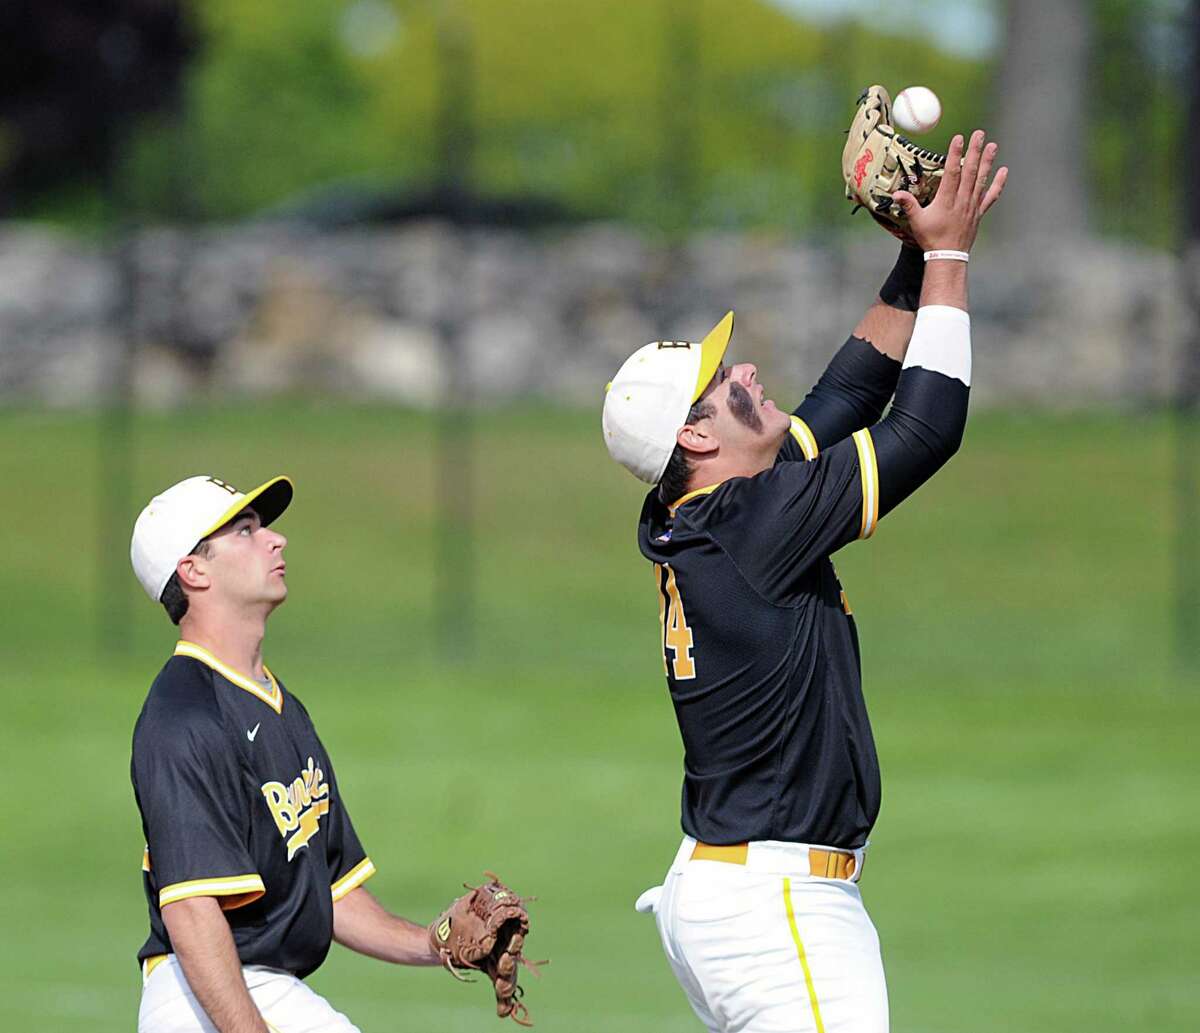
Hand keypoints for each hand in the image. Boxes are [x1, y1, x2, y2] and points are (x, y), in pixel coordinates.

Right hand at [891, 130, 1007, 252]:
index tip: (958, 139)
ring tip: (992, 145)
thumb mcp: (917, 221)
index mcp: (946, 200)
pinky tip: (1003, 171)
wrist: (948, 256)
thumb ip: (908, 205)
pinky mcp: (978, 212)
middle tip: (979, 134)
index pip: (952, 173)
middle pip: (970, 171)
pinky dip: (998, 183)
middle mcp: (962, 200)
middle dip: (974, 151)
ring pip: (981, 180)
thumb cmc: (931, 239)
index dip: (955, 154)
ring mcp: (972, 206)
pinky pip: (991, 196)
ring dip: (987, 162)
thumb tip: (896, 193)